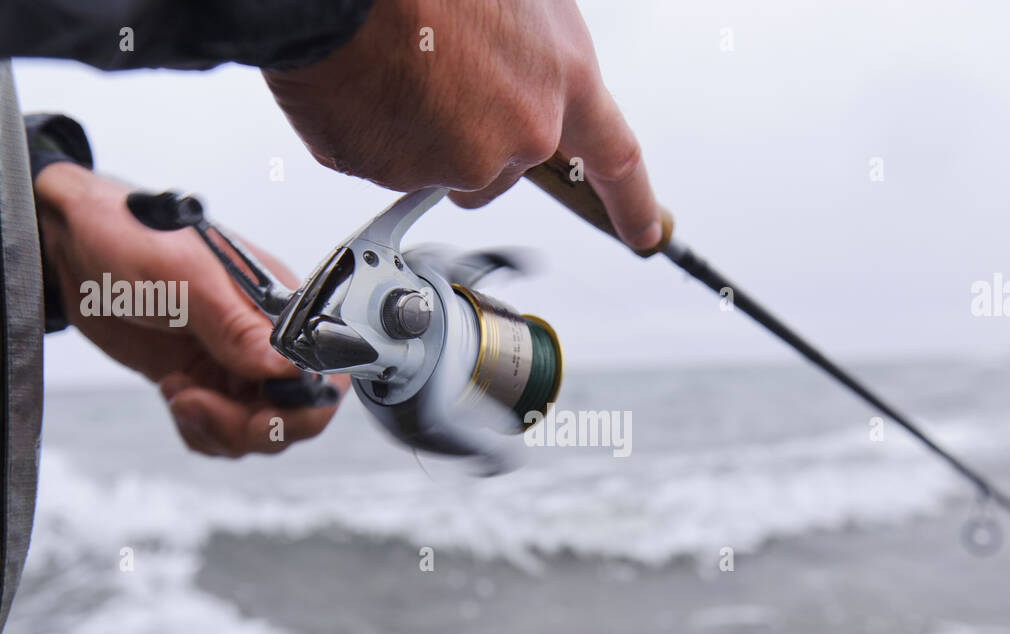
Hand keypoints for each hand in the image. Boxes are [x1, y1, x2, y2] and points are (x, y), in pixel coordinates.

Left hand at [34, 162, 348, 456]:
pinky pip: (225, 429)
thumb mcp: (183, 277)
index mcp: (279, 306)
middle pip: (295, 412)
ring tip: (181, 396)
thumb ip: (236, 326)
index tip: (261, 409)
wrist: (69, 243)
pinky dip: (203, 430)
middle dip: (253, 425)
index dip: (303, 403)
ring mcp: (236, 363)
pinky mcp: (206, 380)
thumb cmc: (128, 233)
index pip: (324, 370)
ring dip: (221, 429)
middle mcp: (266, 339)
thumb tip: (286, 368)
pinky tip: (177, 397)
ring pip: (260, 428)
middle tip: (202, 407)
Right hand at [263, 0, 661, 249]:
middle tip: (436, 75)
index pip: (618, 157)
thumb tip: (515, 73)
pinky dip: (371, 127)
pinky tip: (362, 77)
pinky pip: (384, 160)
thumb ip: (531, 55)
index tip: (647, 233)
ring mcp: (460, 161)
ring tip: (395, 65)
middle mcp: (522, 134)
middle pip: (504, 166)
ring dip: (421, 130)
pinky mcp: (399, 176)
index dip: (633, 200)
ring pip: (441, 165)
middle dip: (473, 136)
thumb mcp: (521, 1)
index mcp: (562, 80)